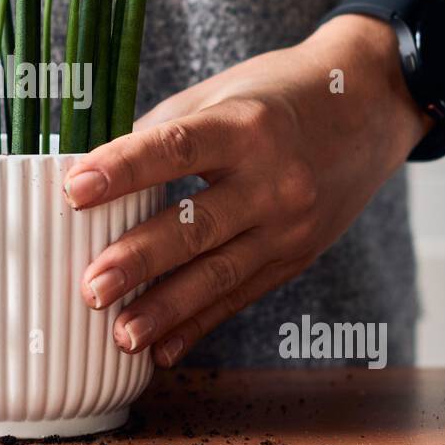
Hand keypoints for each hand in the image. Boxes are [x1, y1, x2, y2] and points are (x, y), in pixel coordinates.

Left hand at [61, 15, 430, 366]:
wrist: (370, 105)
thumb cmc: (279, 94)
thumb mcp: (221, 93)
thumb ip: (159, 133)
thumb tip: (91, 173)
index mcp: (245, 125)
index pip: (176, 148)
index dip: (125, 168)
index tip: (74, 188)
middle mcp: (273, 179)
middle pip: (197, 225)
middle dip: (141, 260)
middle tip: (91, 287)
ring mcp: (290, 225)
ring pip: (220, 274)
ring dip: (167, 309)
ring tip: (121, 336)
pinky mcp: (296, 256)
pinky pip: (241, 295)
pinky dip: (199, 324)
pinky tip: (162, 350)